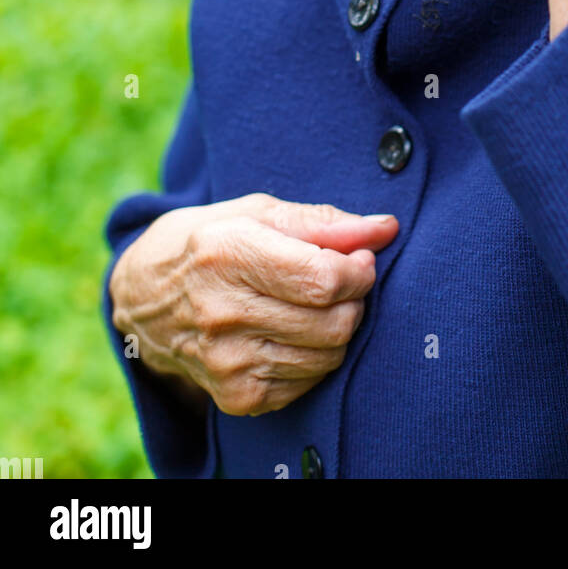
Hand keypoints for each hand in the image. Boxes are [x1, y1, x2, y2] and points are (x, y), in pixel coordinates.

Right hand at [109, 194, 398, 416]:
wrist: (142, 298)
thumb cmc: (208, 241)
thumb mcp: (256, 212)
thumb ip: (323, 222)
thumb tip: (384, 228)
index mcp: (227, 254)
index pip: (323, 279)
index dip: (358, 269)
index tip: (360, 258)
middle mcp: (223, 313)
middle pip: (333, 321)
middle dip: (355, 297)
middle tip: (343, 280)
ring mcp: (227, 361)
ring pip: (328, 355)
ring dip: (339, 327)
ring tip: (317, 304)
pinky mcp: (236, 396)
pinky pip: (308, 381)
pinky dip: (316, 355)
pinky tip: (294, 332)